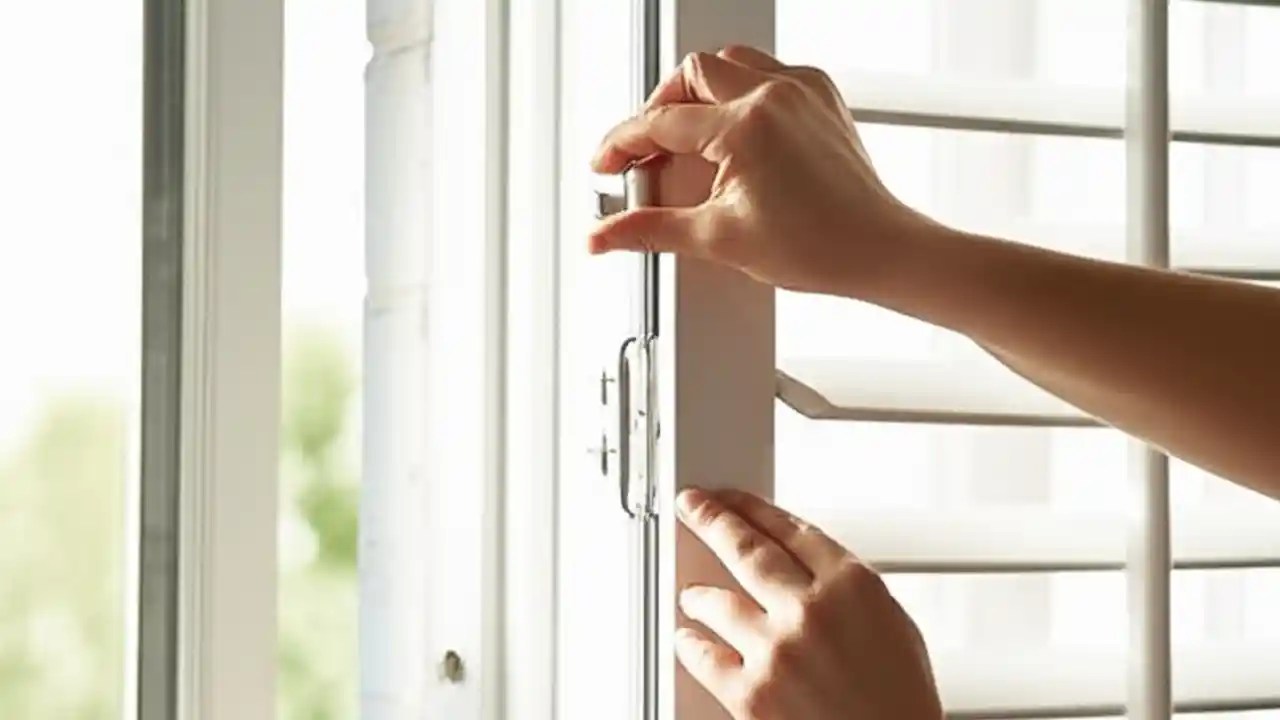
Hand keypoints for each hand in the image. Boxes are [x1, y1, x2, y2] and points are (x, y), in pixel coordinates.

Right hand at [589, 45, 935, 296]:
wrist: (877, 250)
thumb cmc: (817, 246)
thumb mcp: (717, 238)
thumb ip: (650, 229)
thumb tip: (604, 235)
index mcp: (745, 125)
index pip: (661, 121)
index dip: (622, 144)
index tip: (608, 164)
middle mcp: (774, 94)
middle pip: (692, 73)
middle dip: (660, 107)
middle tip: (647, 148)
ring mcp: (802, 91)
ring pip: (731, 61)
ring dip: (700, 91)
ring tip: (687, 134)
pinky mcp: (822, 97)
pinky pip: (768, 71)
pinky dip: (742, 90)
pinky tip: (735, 129)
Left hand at [674, 488, 941, 719]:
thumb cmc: (900, 706)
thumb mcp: (897, 629)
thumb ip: (849, 593)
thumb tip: (809, 571)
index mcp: (853, 587)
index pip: (791, 529)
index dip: (755, 508)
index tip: (734, 499)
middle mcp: (810, 611)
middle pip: (747, 549)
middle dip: (713, 520)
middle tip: (693, 506)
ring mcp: (776, 651)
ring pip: (717, 601)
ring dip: (699, 595)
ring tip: (692, 594)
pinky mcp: (750, 694)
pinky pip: (703, 656)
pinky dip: (690, 644)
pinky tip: (687, 638)